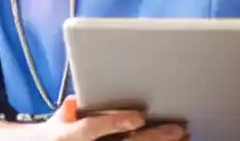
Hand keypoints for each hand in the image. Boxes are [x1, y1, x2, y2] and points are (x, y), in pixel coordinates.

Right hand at [41, 97, 186, 139]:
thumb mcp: (57, 121)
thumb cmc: (59, 134)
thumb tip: (74, 102)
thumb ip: (69, 110)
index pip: (91, 129)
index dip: (114, 123)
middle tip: (176, 129)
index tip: (138, 117)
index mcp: (69, 136)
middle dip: (151, 138)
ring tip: (182, 135)